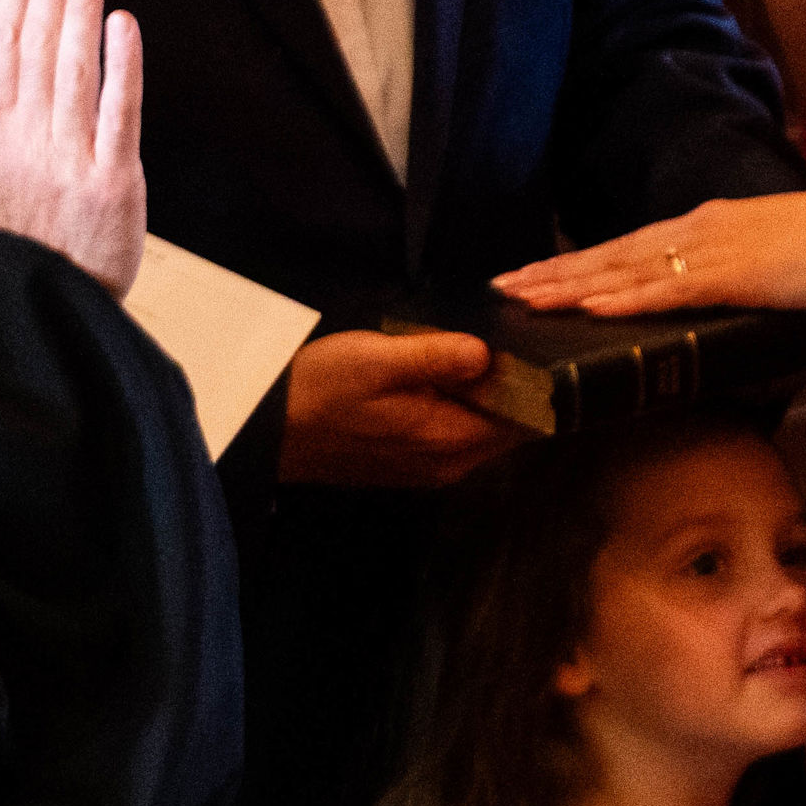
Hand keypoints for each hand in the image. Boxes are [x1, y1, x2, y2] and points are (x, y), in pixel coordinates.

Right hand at [0, 0, 144, 295]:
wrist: (42, 304)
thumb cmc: (9, 227)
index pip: (2, 41)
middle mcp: (25, 136)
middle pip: (37, 45)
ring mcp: (68, 158)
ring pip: (73, 71)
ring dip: (80, 12)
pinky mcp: (111, 182)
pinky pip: (116, 116)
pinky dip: (121, 70)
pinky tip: (124, 25)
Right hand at [278, 329, 522, 488]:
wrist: (267, 433)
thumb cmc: (320, 389)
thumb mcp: (376, 360)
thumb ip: (437, 357)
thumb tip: (490, 352)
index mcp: (451, 438)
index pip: (529, 417)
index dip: (537, 379)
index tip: (530, 342)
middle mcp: (451, 463)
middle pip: (511, 425)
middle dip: (515, 385)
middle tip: (502, 336)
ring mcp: (431, 469)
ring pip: (484, 430)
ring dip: (487, 395)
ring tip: (471, 351)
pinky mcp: (411, 465)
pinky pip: (457, 435)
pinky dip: (462, 408)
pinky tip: (441, 377)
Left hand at [492, 189, 805, 316]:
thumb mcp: (783, 267)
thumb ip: (750, 284)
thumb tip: (734, 310)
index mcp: (713, 225)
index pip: (632, 244)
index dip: (583, 260)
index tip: (540, 271)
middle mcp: (702, 230)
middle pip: (613, 253)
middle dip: (555, 272)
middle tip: (503, 286)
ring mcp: (714, 251)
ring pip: (625, 271)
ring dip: (570, 286)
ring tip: (523, 299)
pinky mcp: (733, 276)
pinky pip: (666, 291)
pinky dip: (623, 299)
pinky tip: (587, 308)